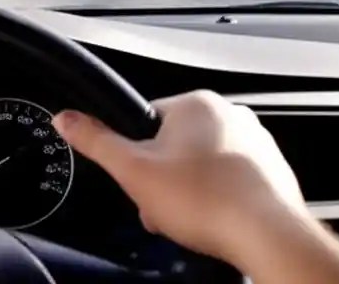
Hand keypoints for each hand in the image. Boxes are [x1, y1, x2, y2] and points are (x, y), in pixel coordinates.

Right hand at [52, 90, 303, 264]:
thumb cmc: (205, 201)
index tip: (141, 180)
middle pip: (177, 145)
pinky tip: (217, 219)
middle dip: (165, 178)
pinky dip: (221, 199)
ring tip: (192, 217)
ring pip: (205, 165)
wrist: (265, 235)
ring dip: (192, 191)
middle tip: (165, 205)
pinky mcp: (271, 170)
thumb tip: (66, 119)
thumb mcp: (134, 170)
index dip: (137, 155)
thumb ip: (96, 141)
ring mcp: (256, 141)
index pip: (148, 120)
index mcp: (196, 103)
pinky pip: (232, 181)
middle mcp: (231, 114)